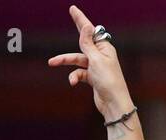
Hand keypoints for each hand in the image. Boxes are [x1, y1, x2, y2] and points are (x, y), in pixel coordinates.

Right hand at [47, 5, 133, 122]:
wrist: (114, 104)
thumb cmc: (109, 81)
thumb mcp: (96, 60)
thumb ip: (88, 44)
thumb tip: (86, 25)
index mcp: (105, 48)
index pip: (91, 30)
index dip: (81, 19)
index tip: (73, 9)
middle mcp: (101, 55)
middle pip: (83, 42)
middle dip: (75, 31)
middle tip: (70, 14)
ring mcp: (96, 67)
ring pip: (77, 60)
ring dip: (65, 62)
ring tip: (52, 62)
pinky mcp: (92, 78)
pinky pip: (79, 74)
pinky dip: (74, 77)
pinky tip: (73, 82)